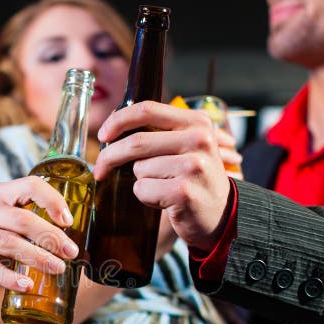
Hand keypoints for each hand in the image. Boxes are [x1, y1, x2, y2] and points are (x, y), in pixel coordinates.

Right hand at [0, 176, 79, 291]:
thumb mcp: (1, 222)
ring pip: (10, 244)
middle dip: (51, 236)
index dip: (52, 200)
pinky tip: (28, 285)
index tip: (69, 220)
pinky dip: (12, 278)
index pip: (30, 185)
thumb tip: (74, 242)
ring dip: (38, 257)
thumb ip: (28, 221)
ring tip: (58, 268)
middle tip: (71, 252)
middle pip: (23, 219)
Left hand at [94, 101, 231, 252]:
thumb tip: (112, 125)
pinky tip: (165, 201)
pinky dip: (146, 197)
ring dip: (141, 181)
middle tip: (99, 170)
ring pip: (138, 169)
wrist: (224, 215)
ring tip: (163, 187)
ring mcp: (193, 166)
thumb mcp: (187, 147)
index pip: (147, 109)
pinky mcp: (183, 191)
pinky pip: (142, 189)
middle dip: (109, 157)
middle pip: (136, 142)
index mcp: (196, 122)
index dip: (118, 121)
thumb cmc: (194, 180)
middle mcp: (198, 139)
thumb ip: (159, 132)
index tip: (102, 136)